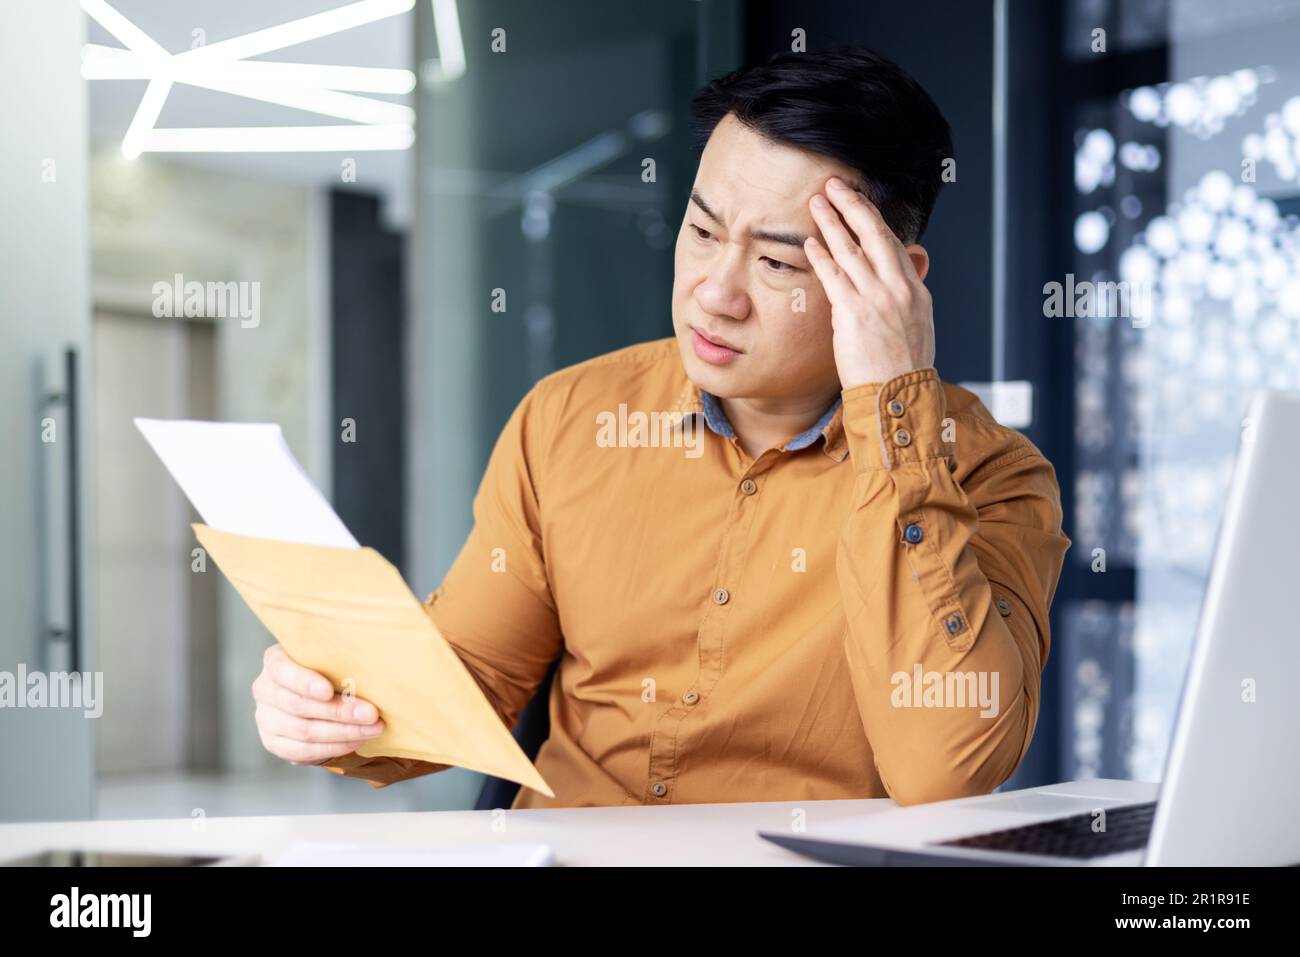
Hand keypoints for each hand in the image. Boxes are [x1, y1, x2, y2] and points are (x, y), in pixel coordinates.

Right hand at [252, 644, 385, 765]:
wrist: (314, 694)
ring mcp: (266, 718)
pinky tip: (355, 741)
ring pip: (303, 731)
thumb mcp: (330, 659)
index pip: (283, 670)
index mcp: (275, 661)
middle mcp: (265, 689)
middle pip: (299, 705)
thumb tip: (373, 674)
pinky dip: (332, 748)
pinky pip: (302, 751)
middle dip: (339, 712)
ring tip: (372, 730)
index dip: (305, 682)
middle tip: (371, 714)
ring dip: (343, 733)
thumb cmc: (328, 670)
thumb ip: (340, 663)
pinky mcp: (273, 742)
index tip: (328, 691)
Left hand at [804, 177, 934, 388]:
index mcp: (915, 291)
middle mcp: (899, 289)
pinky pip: (834, 276)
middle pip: (875, 234)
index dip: (874, 220)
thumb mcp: (917, 327)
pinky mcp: (854, 313)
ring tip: (817, 202)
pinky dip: (821, 256)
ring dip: (832, 222)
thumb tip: (910, 268)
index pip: (893, 245)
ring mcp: (878, 299)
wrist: (900, 398)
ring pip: (852, 249)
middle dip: (854, 205)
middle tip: (835, 185)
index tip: (859, 203)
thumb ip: (909, 295)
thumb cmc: (903, 370)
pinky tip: (809, 242)